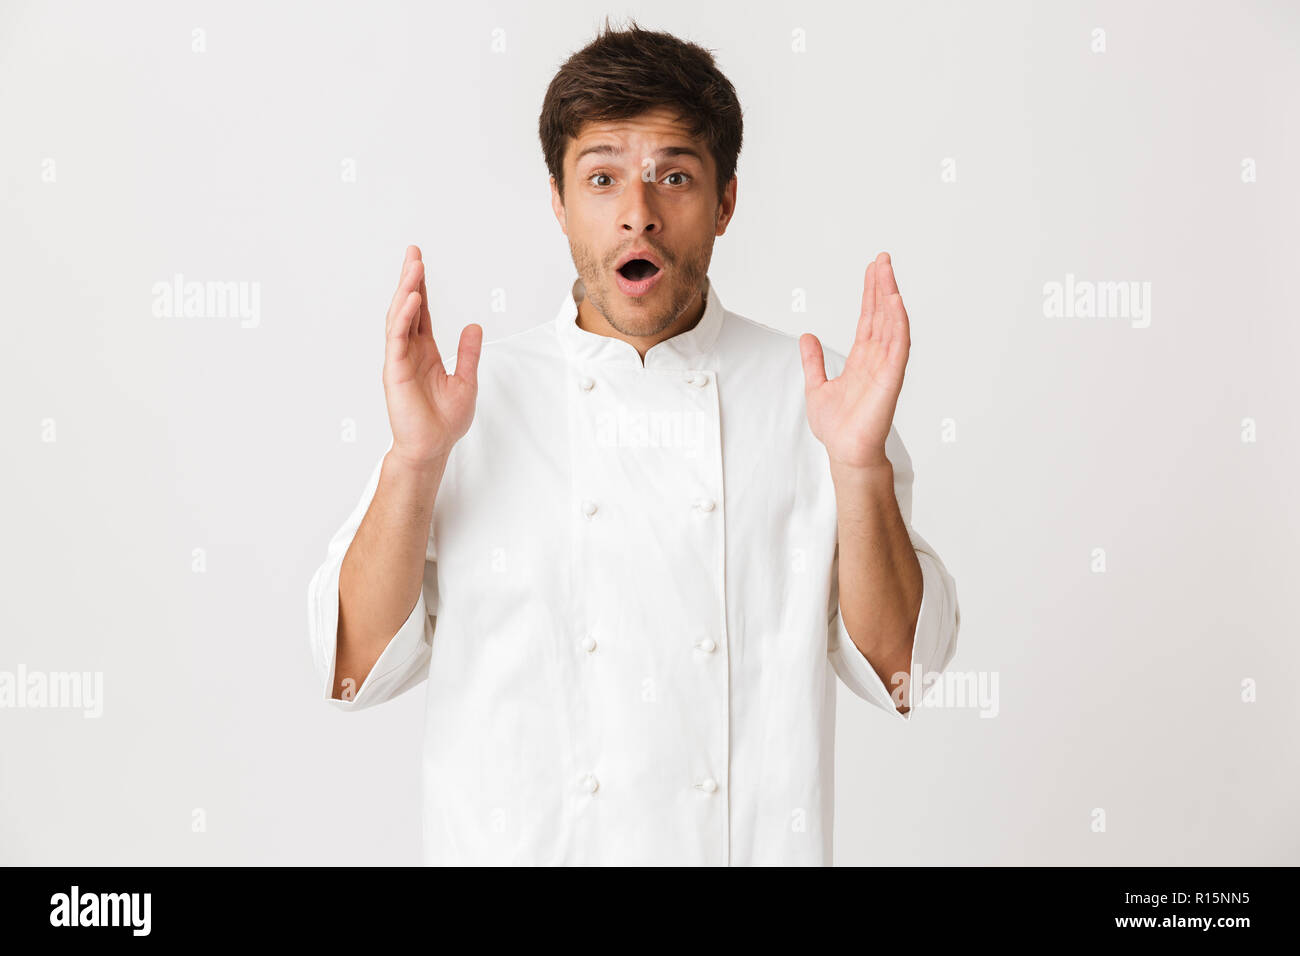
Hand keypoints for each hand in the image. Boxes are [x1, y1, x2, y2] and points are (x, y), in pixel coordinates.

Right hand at [383, 245, 481, 468]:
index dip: (420, 287)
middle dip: (410, 279)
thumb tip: (474, 326)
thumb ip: (468, 352)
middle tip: (413, 252)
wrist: (433, 447)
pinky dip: (403, 316)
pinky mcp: (395, 370)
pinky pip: (398, 337)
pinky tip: (411, 298)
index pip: (421, 312)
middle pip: (407, 308)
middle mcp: (409, 352)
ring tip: (413, 267)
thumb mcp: (466, 380)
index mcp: (425, 352)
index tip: (420, 262)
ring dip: (405, 291)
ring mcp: (400, 359)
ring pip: (399, 317)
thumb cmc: (445, 421)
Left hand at [799, 251, 909, 470]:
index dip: (870, 293)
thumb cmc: (837, 428)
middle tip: (883, 259)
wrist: (845, 453)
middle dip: (882, 286)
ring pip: (890, 325)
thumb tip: (807, 338)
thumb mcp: (816, 386)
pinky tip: (895, 304)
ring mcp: (885, 368)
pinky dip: (898, 325)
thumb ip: (813, 362)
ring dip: (890, 298)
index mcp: (861, 359)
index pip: (868, 318)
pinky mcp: (890, 380)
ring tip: (888, 273)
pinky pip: (897, 348)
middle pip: (881, 315)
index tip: (873, 269)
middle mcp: (876, 359)